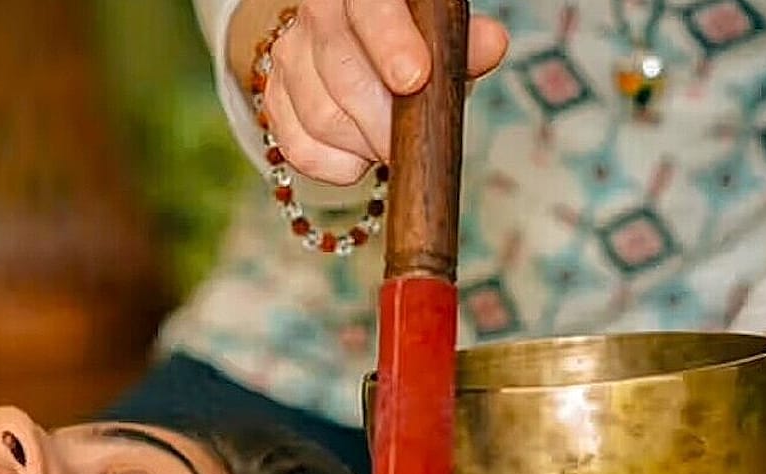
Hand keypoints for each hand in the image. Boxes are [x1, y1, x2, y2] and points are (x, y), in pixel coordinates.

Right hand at [262, 0, 507, 184]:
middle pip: (342, 76)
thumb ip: (466, 40)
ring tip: (389, 145)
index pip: (368, 6)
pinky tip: (360, 156)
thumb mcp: (443, 32)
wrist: (364, 46)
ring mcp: (290, 57)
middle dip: (383, 122)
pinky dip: (337, 166)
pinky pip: (300, 149)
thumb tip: (489, 45)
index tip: (415, 80)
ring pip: (321, 118)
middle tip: (410, 145)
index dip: (389, 42)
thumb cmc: (414, 38)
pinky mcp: (276, 101)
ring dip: (363, 146)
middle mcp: (317, 14)